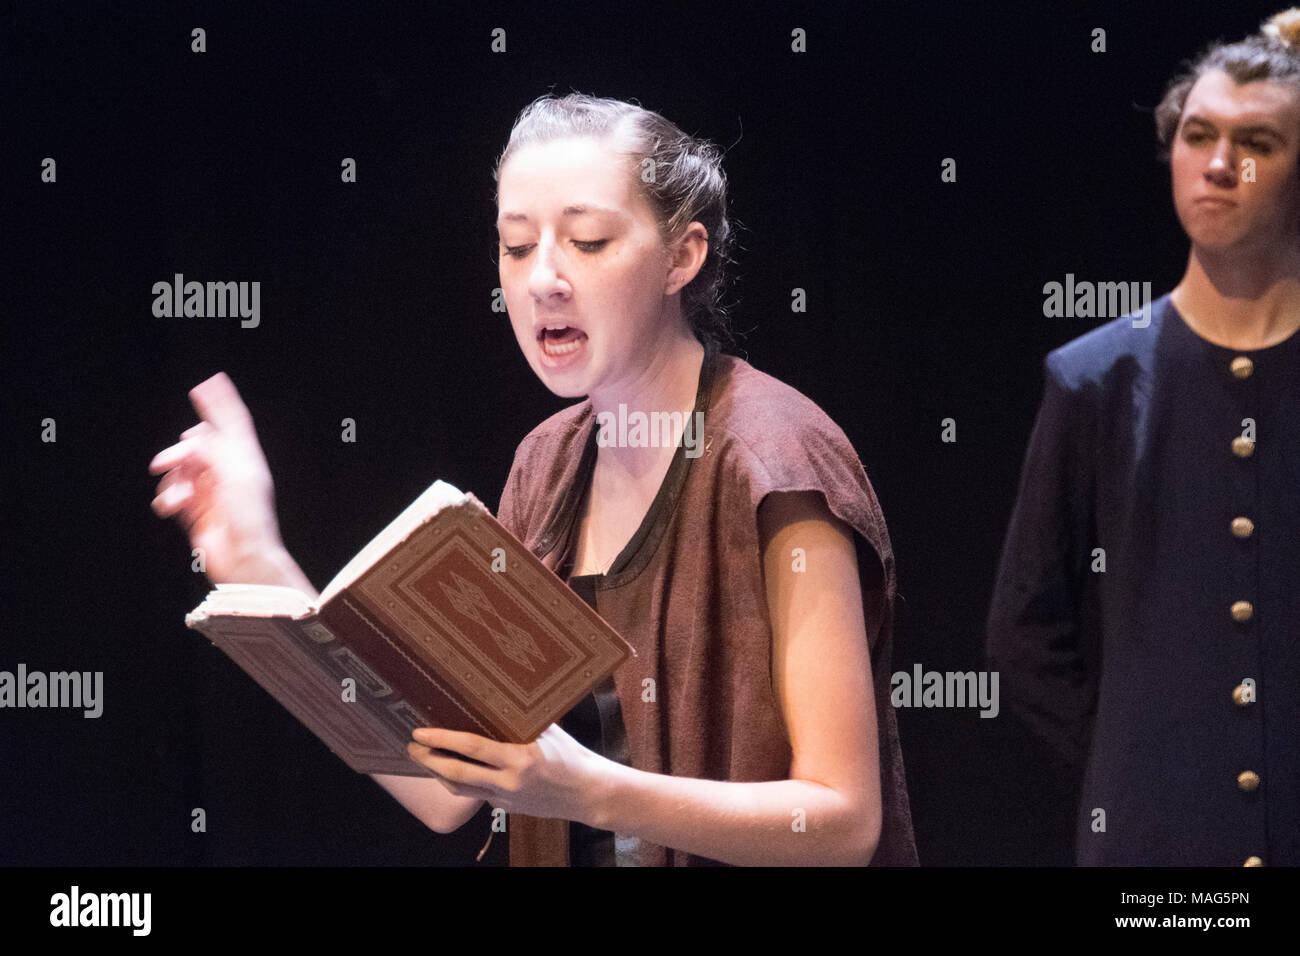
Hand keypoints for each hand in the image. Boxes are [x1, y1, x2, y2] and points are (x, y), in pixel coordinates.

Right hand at [148, 372, 285, 582]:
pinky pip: (174, 493)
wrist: (244, 558)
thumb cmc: (249, 519)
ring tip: (178, 499)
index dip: (221, 402)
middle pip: (198, 447)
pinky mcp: (197, 511)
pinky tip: (171, 507)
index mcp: (245, 460)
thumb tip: (195, 436)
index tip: (208, 383)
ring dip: (174, 481)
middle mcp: (229, 472)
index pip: (233, 423)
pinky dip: (169, 498)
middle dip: (179, 453)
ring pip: (182, 470)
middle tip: (163, 462)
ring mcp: (212, 491)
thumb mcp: (235, 477)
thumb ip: (213, 451)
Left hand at [408, 724, 613, 825]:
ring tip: (425, 759)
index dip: (442, 740)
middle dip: (429, 760)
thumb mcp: (549, 731)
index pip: (470, 748)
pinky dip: (460, 783)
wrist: (589, 793)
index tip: (420, 732)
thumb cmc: (571, 755)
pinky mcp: (507, 809)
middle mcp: (508, 782)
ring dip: (439, 774)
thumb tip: (501, 692)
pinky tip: (452, 772)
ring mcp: (505, 799)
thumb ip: (523, 719)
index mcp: (518, 758)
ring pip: (461, 789)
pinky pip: (476, 795)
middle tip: (412, 747)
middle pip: (456, 773)